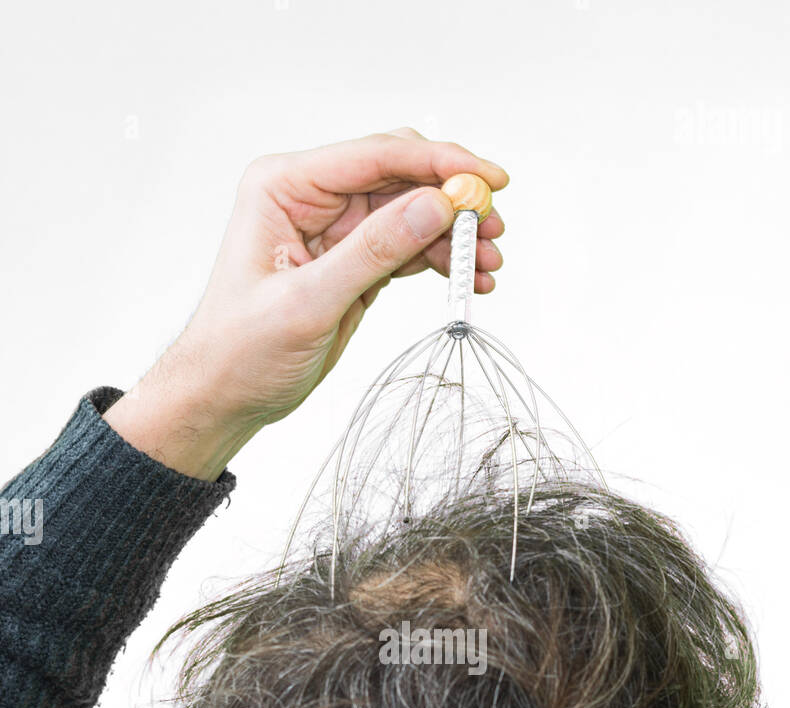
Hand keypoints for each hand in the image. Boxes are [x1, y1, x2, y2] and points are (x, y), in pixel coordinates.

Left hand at [104, 130, 507, 478]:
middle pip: (400, 177)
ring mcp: (334, 229)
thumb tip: (433, 207)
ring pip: (411, 213)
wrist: (224, 396)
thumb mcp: (307, 303)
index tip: (485, 179)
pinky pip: (406, 248)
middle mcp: (311, 197)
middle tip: (493, 228)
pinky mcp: (352, 262)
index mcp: (284, 186)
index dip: (437, 163)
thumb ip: (371, 252)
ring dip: (453, 234)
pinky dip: (440, 260)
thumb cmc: (240, 351)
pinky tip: (469, 276)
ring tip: (488, 263)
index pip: (374, 157)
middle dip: (452, 199)